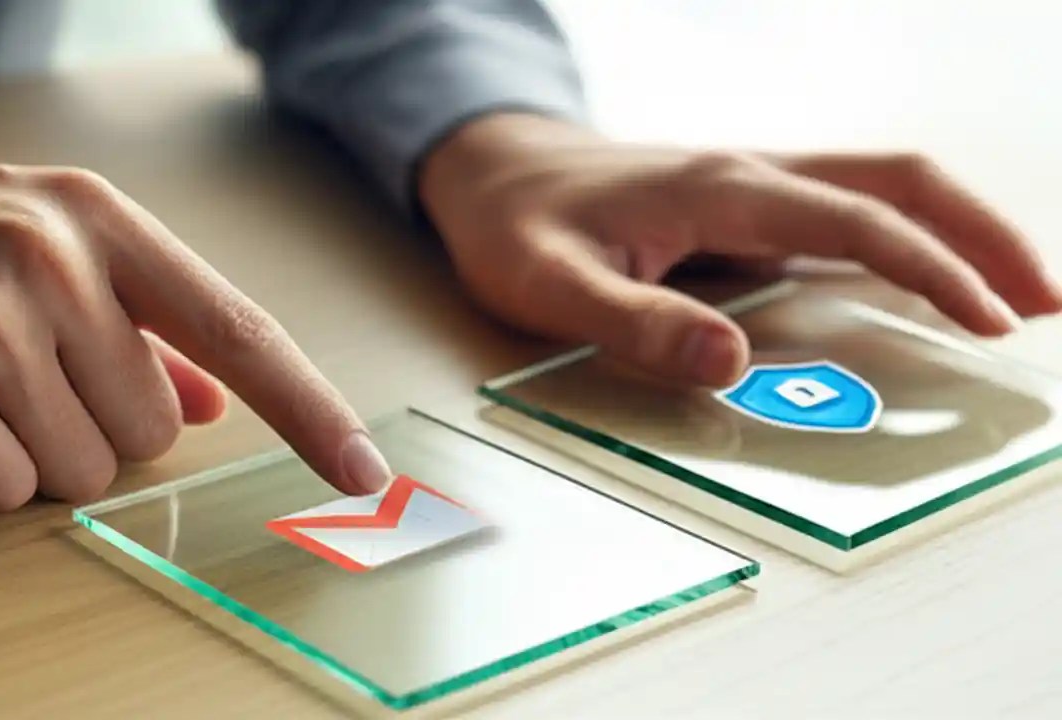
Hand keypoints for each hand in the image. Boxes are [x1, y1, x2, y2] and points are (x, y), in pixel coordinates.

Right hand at [0, 161, 390, 509]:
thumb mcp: (31, 251)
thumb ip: (136, 326)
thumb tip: (211, 401)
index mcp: (100, 217)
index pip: (238, 329)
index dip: (310, 410)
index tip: (363, 473)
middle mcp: (56, 251)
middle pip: (154, 432)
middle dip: (87, 431)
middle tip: (9, 378)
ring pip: (84, 470)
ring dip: (25, 454)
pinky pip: (3, 491)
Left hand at [420, 113, 1061, 386]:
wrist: (494, 172)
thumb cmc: (517, 226)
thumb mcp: (552, 285)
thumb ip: (634, 321)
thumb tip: (729, 363)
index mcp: (718, 189)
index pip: (856, 220)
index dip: (936, 267)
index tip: (994, 319)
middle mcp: (750, 173)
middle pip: (898, 181)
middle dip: (984, 233)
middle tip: (1045, 302)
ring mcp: (751, 183)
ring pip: (881, 185)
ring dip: (956, 229)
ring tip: (1012, 292)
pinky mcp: (742, 203)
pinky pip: (843, 209)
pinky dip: (902, 238)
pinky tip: (918, 280)